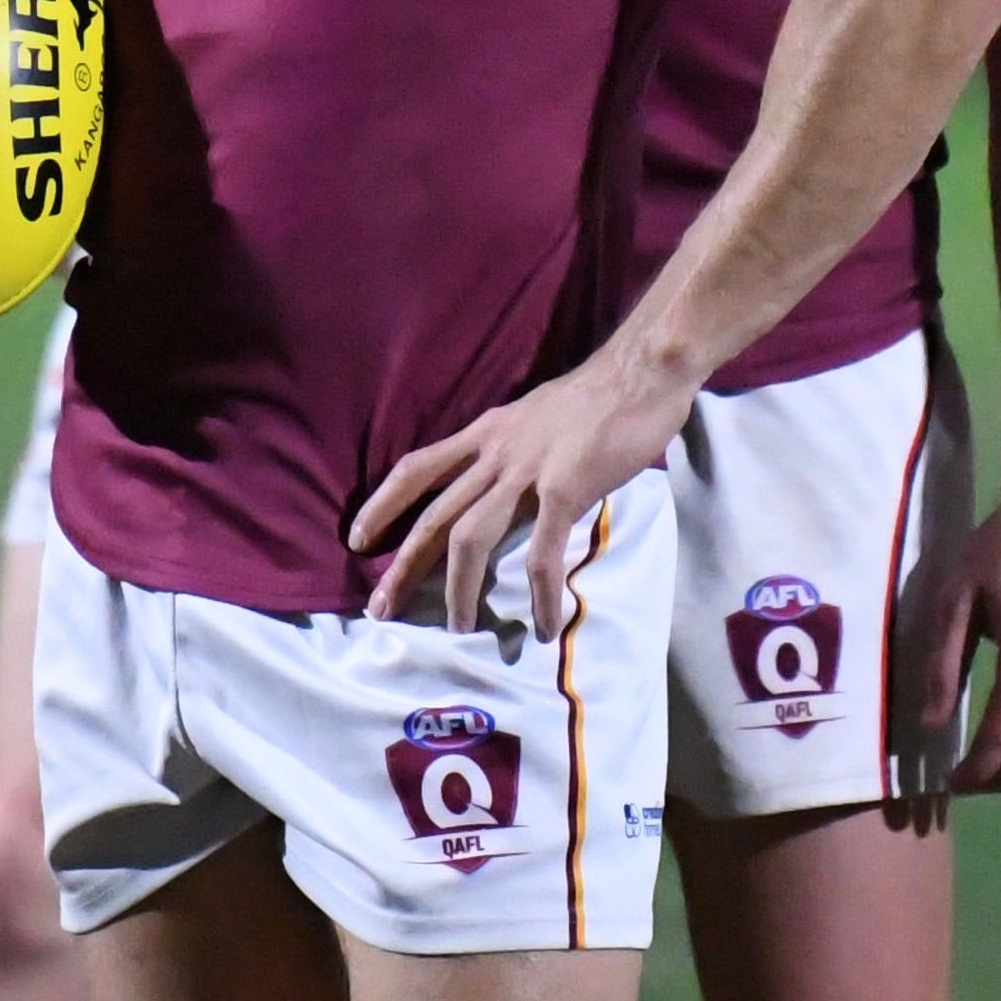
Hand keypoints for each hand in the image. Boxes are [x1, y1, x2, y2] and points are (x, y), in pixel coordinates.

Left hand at [349, 349, 686, 631]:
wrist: (643, 370)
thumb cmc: (600, 395)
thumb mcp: (536, 416)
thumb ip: (514, 449)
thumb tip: (507, 484)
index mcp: (487, 433)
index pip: (417, 468)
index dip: (382, 504)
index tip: (357, 539)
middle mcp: (496, 452)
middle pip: (434, 514)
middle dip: (404, 565)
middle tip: (379, 609)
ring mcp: (528, 471)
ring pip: (472, 537)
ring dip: (459, 588)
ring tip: (458, 629)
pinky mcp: (565, 488)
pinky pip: (544, 553)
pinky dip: (539, 594)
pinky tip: (542, 625)